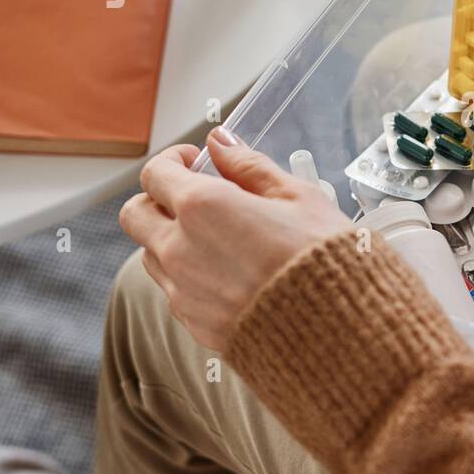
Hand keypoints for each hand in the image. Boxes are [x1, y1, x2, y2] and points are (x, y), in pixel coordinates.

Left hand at [118, 127, 352, 351]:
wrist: (337, 329)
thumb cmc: (324, 259)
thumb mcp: (297, 197)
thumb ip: (249, 166)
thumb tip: (221, 143)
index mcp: (203, 207)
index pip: (155, 173)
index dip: (173, 160)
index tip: (196, 161)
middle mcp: (180, 249)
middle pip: (135, 214)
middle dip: (156, 198)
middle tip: (193, 197)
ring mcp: (182, 291)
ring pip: (150, 254)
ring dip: (170, 239)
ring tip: (218, 239)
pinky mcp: (194, 324)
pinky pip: (174, 291)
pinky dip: (190, 276)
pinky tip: (230, 274)